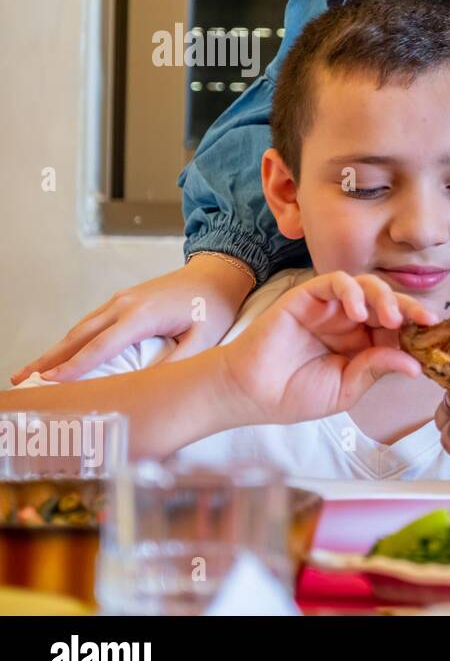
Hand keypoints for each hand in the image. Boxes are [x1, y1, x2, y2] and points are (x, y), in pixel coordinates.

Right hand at [11, 254, 256, 384]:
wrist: (217, 273)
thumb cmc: (214, 306)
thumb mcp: (207, 338)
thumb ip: (181, 362)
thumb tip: (154, 387)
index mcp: (143, 314)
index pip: (102, 346)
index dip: (76, 366)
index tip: (51, 382)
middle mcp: (125, 304)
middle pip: (79, 335)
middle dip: (50, 359)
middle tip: (22, 380)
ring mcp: (121, 300)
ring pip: (80, 328)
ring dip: (55, 350)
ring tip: (31, 372)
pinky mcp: (122, 300)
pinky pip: (91, 323)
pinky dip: (71, 340)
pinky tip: (59, 355)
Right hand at [217, 271, 436, 425]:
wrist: (249, 393)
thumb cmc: (293, 394)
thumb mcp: (345, 389)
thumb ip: (375, 371)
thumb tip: (414, 365)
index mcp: (363, 343)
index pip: (399, 329)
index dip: (418, 330)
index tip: (439, 338)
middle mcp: (351, 321)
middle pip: (389, 303)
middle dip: (411, 309)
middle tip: (426, 321)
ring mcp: (331, 307)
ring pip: (367, 286)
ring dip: (386, 298)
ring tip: (391, 320)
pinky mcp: (308, 295)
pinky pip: (336, 282)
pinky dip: (352, 291)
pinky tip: (358, 312)